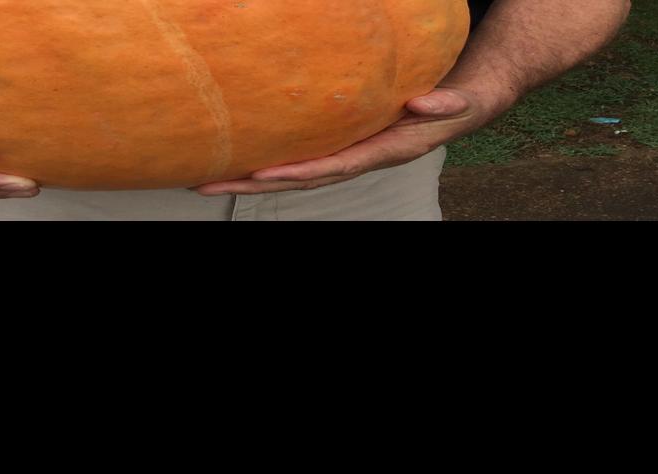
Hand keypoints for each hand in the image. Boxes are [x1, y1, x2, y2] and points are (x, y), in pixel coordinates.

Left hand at [195, 87, 491, 195]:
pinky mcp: (334, 145)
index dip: (298, 174)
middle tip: (206, 184)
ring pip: (289, 172)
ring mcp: (341, 155)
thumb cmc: (452, 104)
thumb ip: (443, 105)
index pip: (332, 167)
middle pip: (297, 179)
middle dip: (252, 184)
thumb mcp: (455, 104)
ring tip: (203, 177)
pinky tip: (235, 157)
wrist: (454, 109)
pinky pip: (296, 157)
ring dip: (246, 177)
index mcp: (380, 152)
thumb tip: (422, 105)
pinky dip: (264, 162)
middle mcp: (354, 160)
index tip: (263, 175)